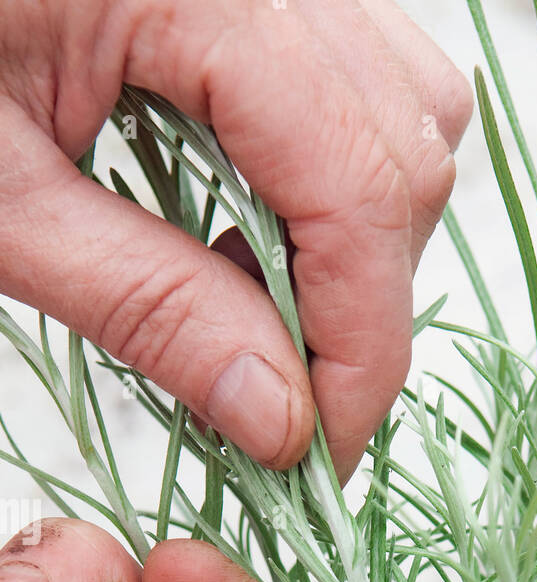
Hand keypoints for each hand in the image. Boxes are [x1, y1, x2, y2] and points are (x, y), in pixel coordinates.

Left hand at [0, 0, 471, 477]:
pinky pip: (368, 87)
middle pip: (407, 156)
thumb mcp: (1, 200)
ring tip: (252, 306)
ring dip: (359, 246)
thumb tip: (279, 420)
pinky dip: (337, 185)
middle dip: (363, 310)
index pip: (360, 189)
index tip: (321, 454)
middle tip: (278, 403)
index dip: (363, 347)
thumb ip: (148, 305)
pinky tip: (252, 229)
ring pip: (411, 120)